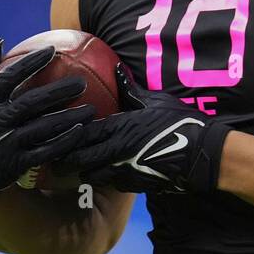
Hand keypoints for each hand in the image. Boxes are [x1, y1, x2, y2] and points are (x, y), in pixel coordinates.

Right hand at [0, 37, 95, 207]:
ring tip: (91, 109)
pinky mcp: (18, 162)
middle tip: (82, 83)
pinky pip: (45, 151)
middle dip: (58, 91)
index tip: (51, 51)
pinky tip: (80, 132)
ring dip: (69, 118)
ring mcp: (9, 143)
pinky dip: (63, 142)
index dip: (30, 63)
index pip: (8, 78)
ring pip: (44, 127)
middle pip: (32, 102)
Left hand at [53, 63, 229, 194]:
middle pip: (79, 159)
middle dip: (64, 159)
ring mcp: (124, 170)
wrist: (201, 156)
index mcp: (119, 128)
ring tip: (72, 170)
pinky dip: (103, 180)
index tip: (52, 133)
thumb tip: (116, 68)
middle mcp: (116, 151)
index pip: (82, 133)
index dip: (65, 134)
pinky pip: (111, 184)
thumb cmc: (180, 123)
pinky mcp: (135, 184)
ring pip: (92, 176)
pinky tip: (101, 176)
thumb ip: (131, 89)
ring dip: (82, 172)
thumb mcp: (155, 101)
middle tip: (51, 157)